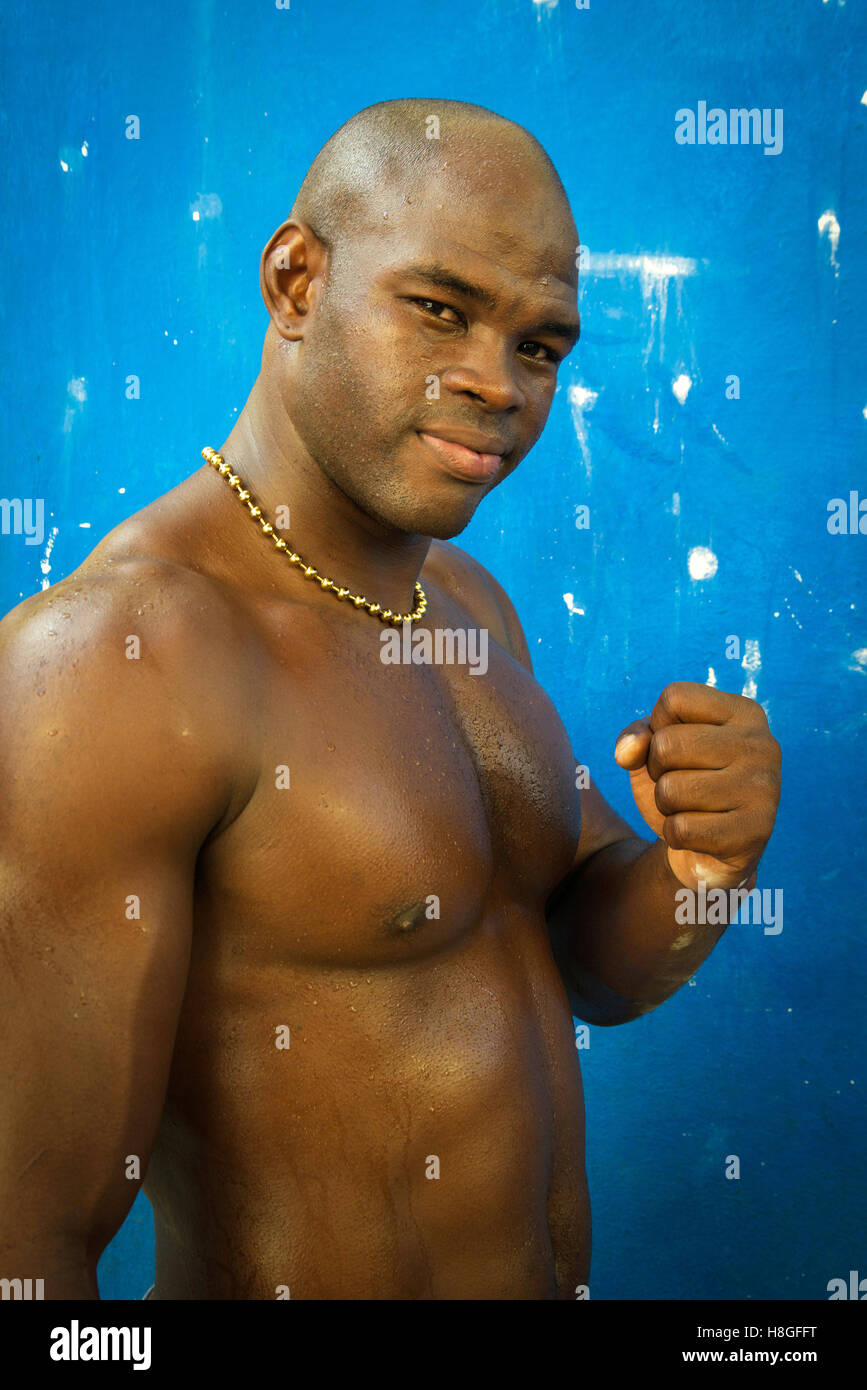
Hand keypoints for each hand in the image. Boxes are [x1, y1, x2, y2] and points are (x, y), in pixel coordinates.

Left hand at [613, 682, 780, 890]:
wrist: (710, 849)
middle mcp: (762, 745)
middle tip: (680, 782)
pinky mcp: (755, 832)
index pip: (674, 698)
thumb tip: (627, 751)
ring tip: (690, 807)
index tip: (678, 748)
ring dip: (665, 804)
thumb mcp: (655, 751)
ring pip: (670, 789)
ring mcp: (764, 789)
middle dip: (656, 770)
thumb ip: (635, 738)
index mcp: (745, 713)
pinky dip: (674, 834)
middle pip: (667, 744)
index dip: (658, 727)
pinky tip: (698, 833)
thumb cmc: (684, 783)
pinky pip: (681, 829)